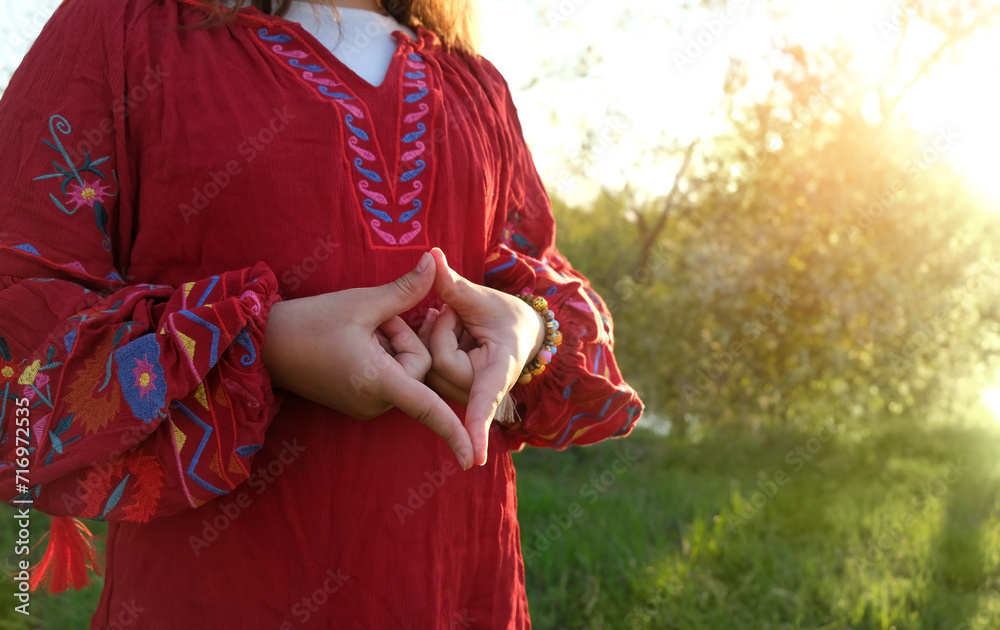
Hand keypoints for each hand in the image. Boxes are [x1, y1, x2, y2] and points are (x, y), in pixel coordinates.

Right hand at [261, 252, 473, 469]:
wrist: (265, 345)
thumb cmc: (310, 322)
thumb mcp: (361, 301)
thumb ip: (405, 289)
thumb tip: (435, 262)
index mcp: (377, 382)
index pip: (427, 410)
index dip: (454, 432)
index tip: (471, 461)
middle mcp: (374, 402)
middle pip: (418, 368)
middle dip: (404, 338)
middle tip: (374, 320)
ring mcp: (366, 405)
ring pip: (405, 371)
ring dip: (392, 344)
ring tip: (361, 331)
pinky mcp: (359, 402)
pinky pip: (389, 377)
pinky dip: (382, 355)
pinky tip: (356, 341)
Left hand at [423, 247, 544, 466]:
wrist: (519, 332)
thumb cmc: (506, 316)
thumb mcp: (483, 297)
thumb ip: (454, 283)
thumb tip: (433, 255)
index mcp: (497, 372)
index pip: (483, 401)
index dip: (477, 428)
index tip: (474, 459)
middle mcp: (478, 390)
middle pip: (438, 361)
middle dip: (443, 329)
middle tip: (460, 313)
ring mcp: (459, 393)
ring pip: (426, 364)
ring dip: (436, 335)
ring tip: (458, 323)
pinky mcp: (444, 390)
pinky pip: (423, 365)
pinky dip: (430, 341)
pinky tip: (445, 329)